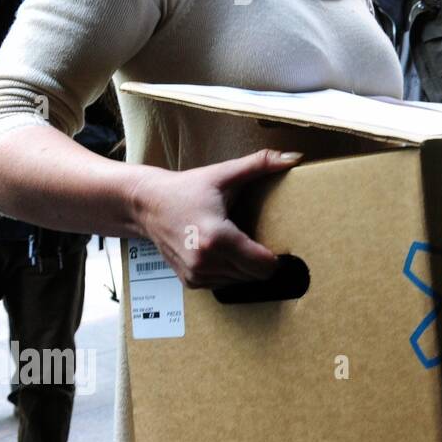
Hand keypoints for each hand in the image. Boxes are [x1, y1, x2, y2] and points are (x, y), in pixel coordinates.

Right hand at [131, 149, 303, 288]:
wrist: (146, 205)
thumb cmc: (186, 188)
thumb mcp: (224, 173)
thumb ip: (261, 164)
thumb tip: (294, 156)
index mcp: (217, 237)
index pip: (264, 265)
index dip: (277, 256)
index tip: (279, 240)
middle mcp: (205, 261)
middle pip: (256, 276)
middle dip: (264, 261)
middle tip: (263, 240)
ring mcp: (196, 275)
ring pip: (242, 282)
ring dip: (247, 268)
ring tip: (243, 244)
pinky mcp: (190, 282)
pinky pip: (225, 284)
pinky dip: (231, 272)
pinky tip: (226, 252)